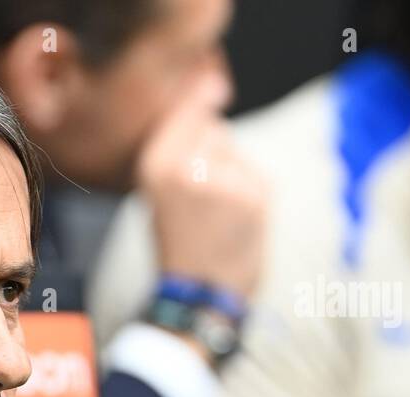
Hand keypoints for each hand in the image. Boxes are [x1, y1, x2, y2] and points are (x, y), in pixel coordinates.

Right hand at [136, 71, 269, 302]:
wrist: (198, 294)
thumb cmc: (177, 243)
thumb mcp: (156, 193)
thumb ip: (176, 147)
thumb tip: (212, 89)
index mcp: (153, 167)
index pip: (183, 109)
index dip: (195, 99)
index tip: (205, 92)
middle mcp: (185, 167)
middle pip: (211, 128)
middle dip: (210, 151)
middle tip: (200, 195)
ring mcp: (223, 180)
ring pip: (232, 151)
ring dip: (229, 172)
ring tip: (216, 212)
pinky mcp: (255, 193)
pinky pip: (254, 172)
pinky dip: (248, 191)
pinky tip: (234, 220)